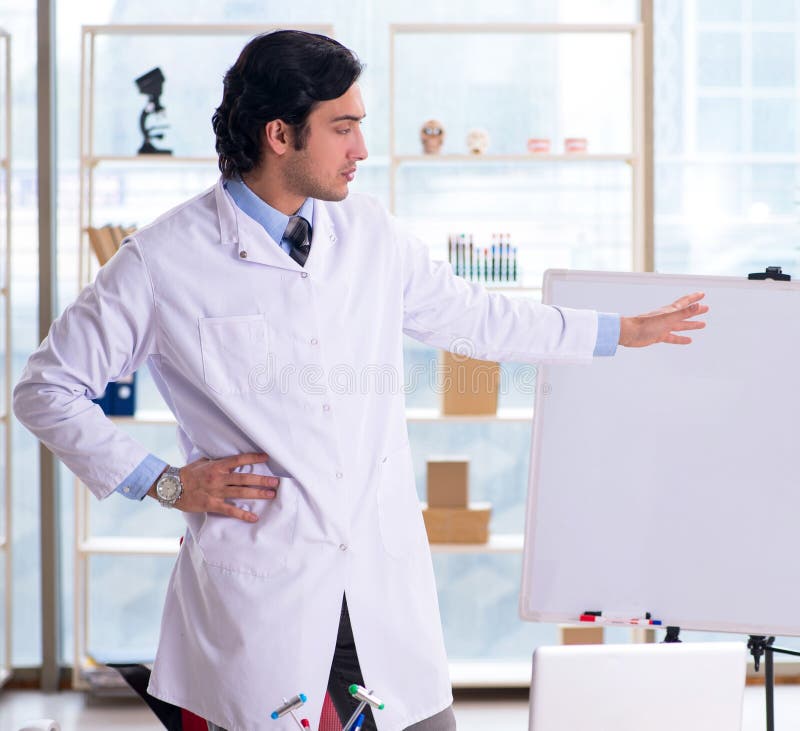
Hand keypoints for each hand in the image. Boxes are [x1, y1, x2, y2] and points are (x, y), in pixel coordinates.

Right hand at [149, 452, 277, 521]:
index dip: (253, 458)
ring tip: (271, 494)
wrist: (171, 487)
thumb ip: (217, 461)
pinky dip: (242, 514)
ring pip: (240, 493)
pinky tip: (254, 517)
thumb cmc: (187, 473)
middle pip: (244, 478)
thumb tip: (230, 458)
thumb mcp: (202, 462)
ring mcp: (215, 492)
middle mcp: (218, 478)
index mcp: (217, 466)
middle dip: (261, 480)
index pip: (239, 460)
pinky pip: (230, 510)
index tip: (267, 458)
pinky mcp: (212, 504)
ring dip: (257, 494)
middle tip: (276, 482)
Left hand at [619, 292, 707, 347]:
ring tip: (702, 325)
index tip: (702, 294)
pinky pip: (672, 337)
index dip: (694, 298)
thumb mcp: (668, 318)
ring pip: (680, 325)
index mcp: (669, 311)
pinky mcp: (658, 336)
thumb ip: (684, 312)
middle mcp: (667, 318)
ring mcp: (663, 327)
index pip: (684, 302)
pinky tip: (688, 340)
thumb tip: (698, 305)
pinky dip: (681, 339)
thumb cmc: (646, 324)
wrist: (629, 333)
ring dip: (691, 325)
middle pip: (684, 313)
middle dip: (695, 311)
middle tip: (706, 308)